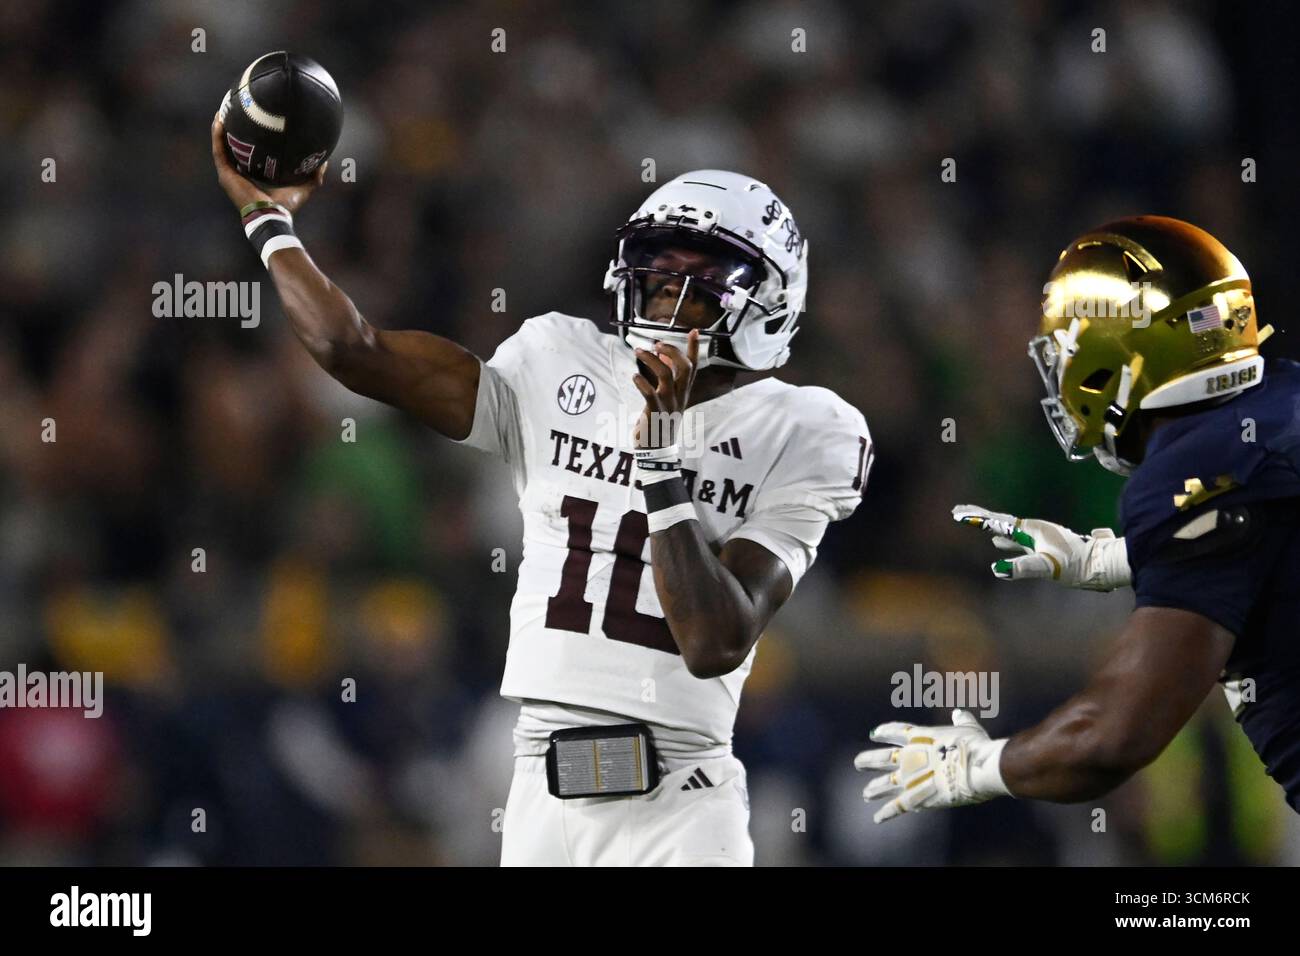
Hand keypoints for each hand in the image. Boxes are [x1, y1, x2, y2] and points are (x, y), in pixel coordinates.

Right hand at [211, 113, 325, 215]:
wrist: (272, 217)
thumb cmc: (285, 207)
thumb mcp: (303, 187)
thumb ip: (314, 176)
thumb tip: (325, 162)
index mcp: (251, 177)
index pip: (246, 155)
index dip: (246, 140)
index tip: (251, 124)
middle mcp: (237, 175)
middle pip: (230, 148)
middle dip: (230, 131)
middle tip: (233, 112)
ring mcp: (229, 175)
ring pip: (220, 147)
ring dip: (219, 129)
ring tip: (222, 111)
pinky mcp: (225, 175)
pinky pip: (218, 151)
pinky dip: (217, 136)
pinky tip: (219, 121)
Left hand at [631, 329, 698, 448]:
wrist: (657, 452)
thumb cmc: (659, 424)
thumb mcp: (668, 401)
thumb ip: (668, 382)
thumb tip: (665, 360)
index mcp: (683, 394)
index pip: (693, 367)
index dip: (694, 349)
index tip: (694, 330)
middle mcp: (679, 397)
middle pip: (684, 368)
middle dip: (672, 350)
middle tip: (657, 343)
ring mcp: (668, 406)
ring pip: (666, 376)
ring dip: (652, 360)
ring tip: (639, 351)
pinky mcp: (655, 413)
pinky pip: (650, 394)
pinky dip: (641, 382)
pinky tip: (634, 376)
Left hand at [855, 710, 1008, 822]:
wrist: (976, 767)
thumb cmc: (975, 745)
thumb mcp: (968, 728)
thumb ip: (961, 720)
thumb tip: (959, 713)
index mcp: (919, 737)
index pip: (895, 731)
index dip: (884, 732)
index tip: (873, 734)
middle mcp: (908, 757)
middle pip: (881, 758)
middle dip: (868, 761)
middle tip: (857, 763)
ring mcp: (909, 778)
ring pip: (884, 784)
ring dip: (874, 789)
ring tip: (866, 794)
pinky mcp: (915, 797)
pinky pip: (896, 807)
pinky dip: (886, 813)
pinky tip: (876, 818)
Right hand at [952, 503, 1130, 590]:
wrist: (1102, 563)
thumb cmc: (1077, 564)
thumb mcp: (1048, 567)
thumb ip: (1023, 567)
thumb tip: (997, 569)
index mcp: (1031, 530)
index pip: (997, 522)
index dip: (977, 519)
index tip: (958, 514)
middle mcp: (1033, 530)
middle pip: (999, 520)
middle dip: (979, 516)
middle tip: (957, 512)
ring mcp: (1037, 537)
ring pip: (1006, 529)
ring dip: (989, 525)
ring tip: (974, 521)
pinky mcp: (1042, 547)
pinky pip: (1014, 539)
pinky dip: (1001, 538)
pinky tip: (998, 543)